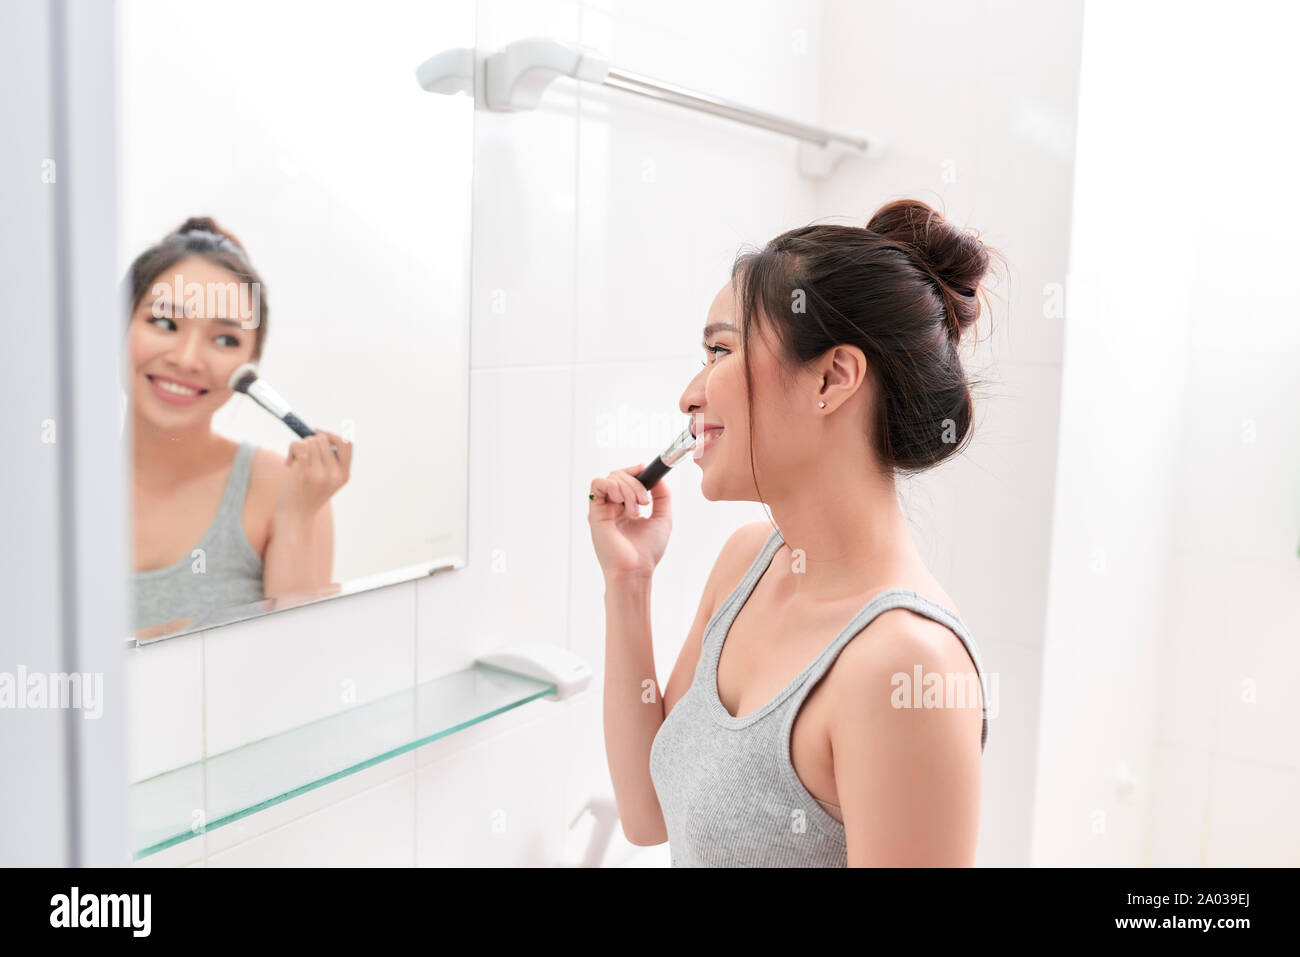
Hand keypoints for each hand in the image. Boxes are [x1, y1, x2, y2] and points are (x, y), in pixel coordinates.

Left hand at [276, 429, 352, 519]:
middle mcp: (335, 474)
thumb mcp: (328, 482)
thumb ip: (330, 461)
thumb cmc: (307, 496)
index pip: (347, 444)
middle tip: (302, 457)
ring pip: (310, 441)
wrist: (295, 517)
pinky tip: (289, 462)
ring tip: (295, 462)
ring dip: (299, 446)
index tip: (319, 434)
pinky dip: (291, 449)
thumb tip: (318, 434)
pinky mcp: (303, 472)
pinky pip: (298, 445)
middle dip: (310, 442)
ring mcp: (320, 473)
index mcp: (344, 475)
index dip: (333, 435)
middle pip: (323, 439)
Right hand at [587, 463, 670, 579]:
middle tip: (646, 503)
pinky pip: (598, 484)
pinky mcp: (594, 512)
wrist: (636, 569)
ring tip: (636, 510)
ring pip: (611, 478)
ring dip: (628, 488)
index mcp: (626, 508)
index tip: (647, 471)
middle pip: (620, 475)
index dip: (636, 471)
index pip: (626, 478)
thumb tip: (658, 477)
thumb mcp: (663, 517)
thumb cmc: (647, 551)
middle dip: (636, 483)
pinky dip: (613, 486)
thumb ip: (662, 495)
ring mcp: (603, 508)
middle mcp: (613, 506)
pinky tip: (622, 502)